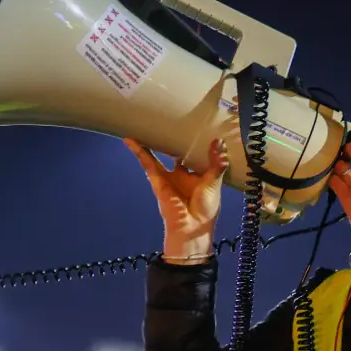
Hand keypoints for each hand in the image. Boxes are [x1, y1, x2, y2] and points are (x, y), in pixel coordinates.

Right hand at [125, 137, 226, 260]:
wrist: (192, 228)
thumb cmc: (206, 209)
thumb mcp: (214, 182)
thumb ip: (216, 163)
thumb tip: (218, 142)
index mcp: (195, 175)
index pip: (193, 155)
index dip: (193, 143)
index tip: (194, 127)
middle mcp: (180, 174)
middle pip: (173, 152)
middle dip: (169, 139)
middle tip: (168, 121)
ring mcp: (167, 177)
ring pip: (157, 155)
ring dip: (148, 142)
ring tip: (142, 125)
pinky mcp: (157, 180)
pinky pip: (147, 163)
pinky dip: (139, 151)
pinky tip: (131, 140)